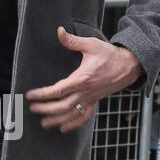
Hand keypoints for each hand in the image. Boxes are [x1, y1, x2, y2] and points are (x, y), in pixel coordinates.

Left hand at [25, 27, 142, 133]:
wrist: (129, 66)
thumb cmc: (110, 55)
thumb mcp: (91, 44)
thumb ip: (73, 41)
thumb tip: (59, 31)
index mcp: (83, 78)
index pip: (59, 90)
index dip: (43, 94)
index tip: (30, 95)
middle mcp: (86, 92)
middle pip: (63, 106)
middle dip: (46, 109)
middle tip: (32, 108)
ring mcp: (91, 99)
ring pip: (72, 114)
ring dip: (57, 120)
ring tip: (44, 123)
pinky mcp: (95, 102)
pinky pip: (84, 116)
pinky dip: (73, 124)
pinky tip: (63, 128)